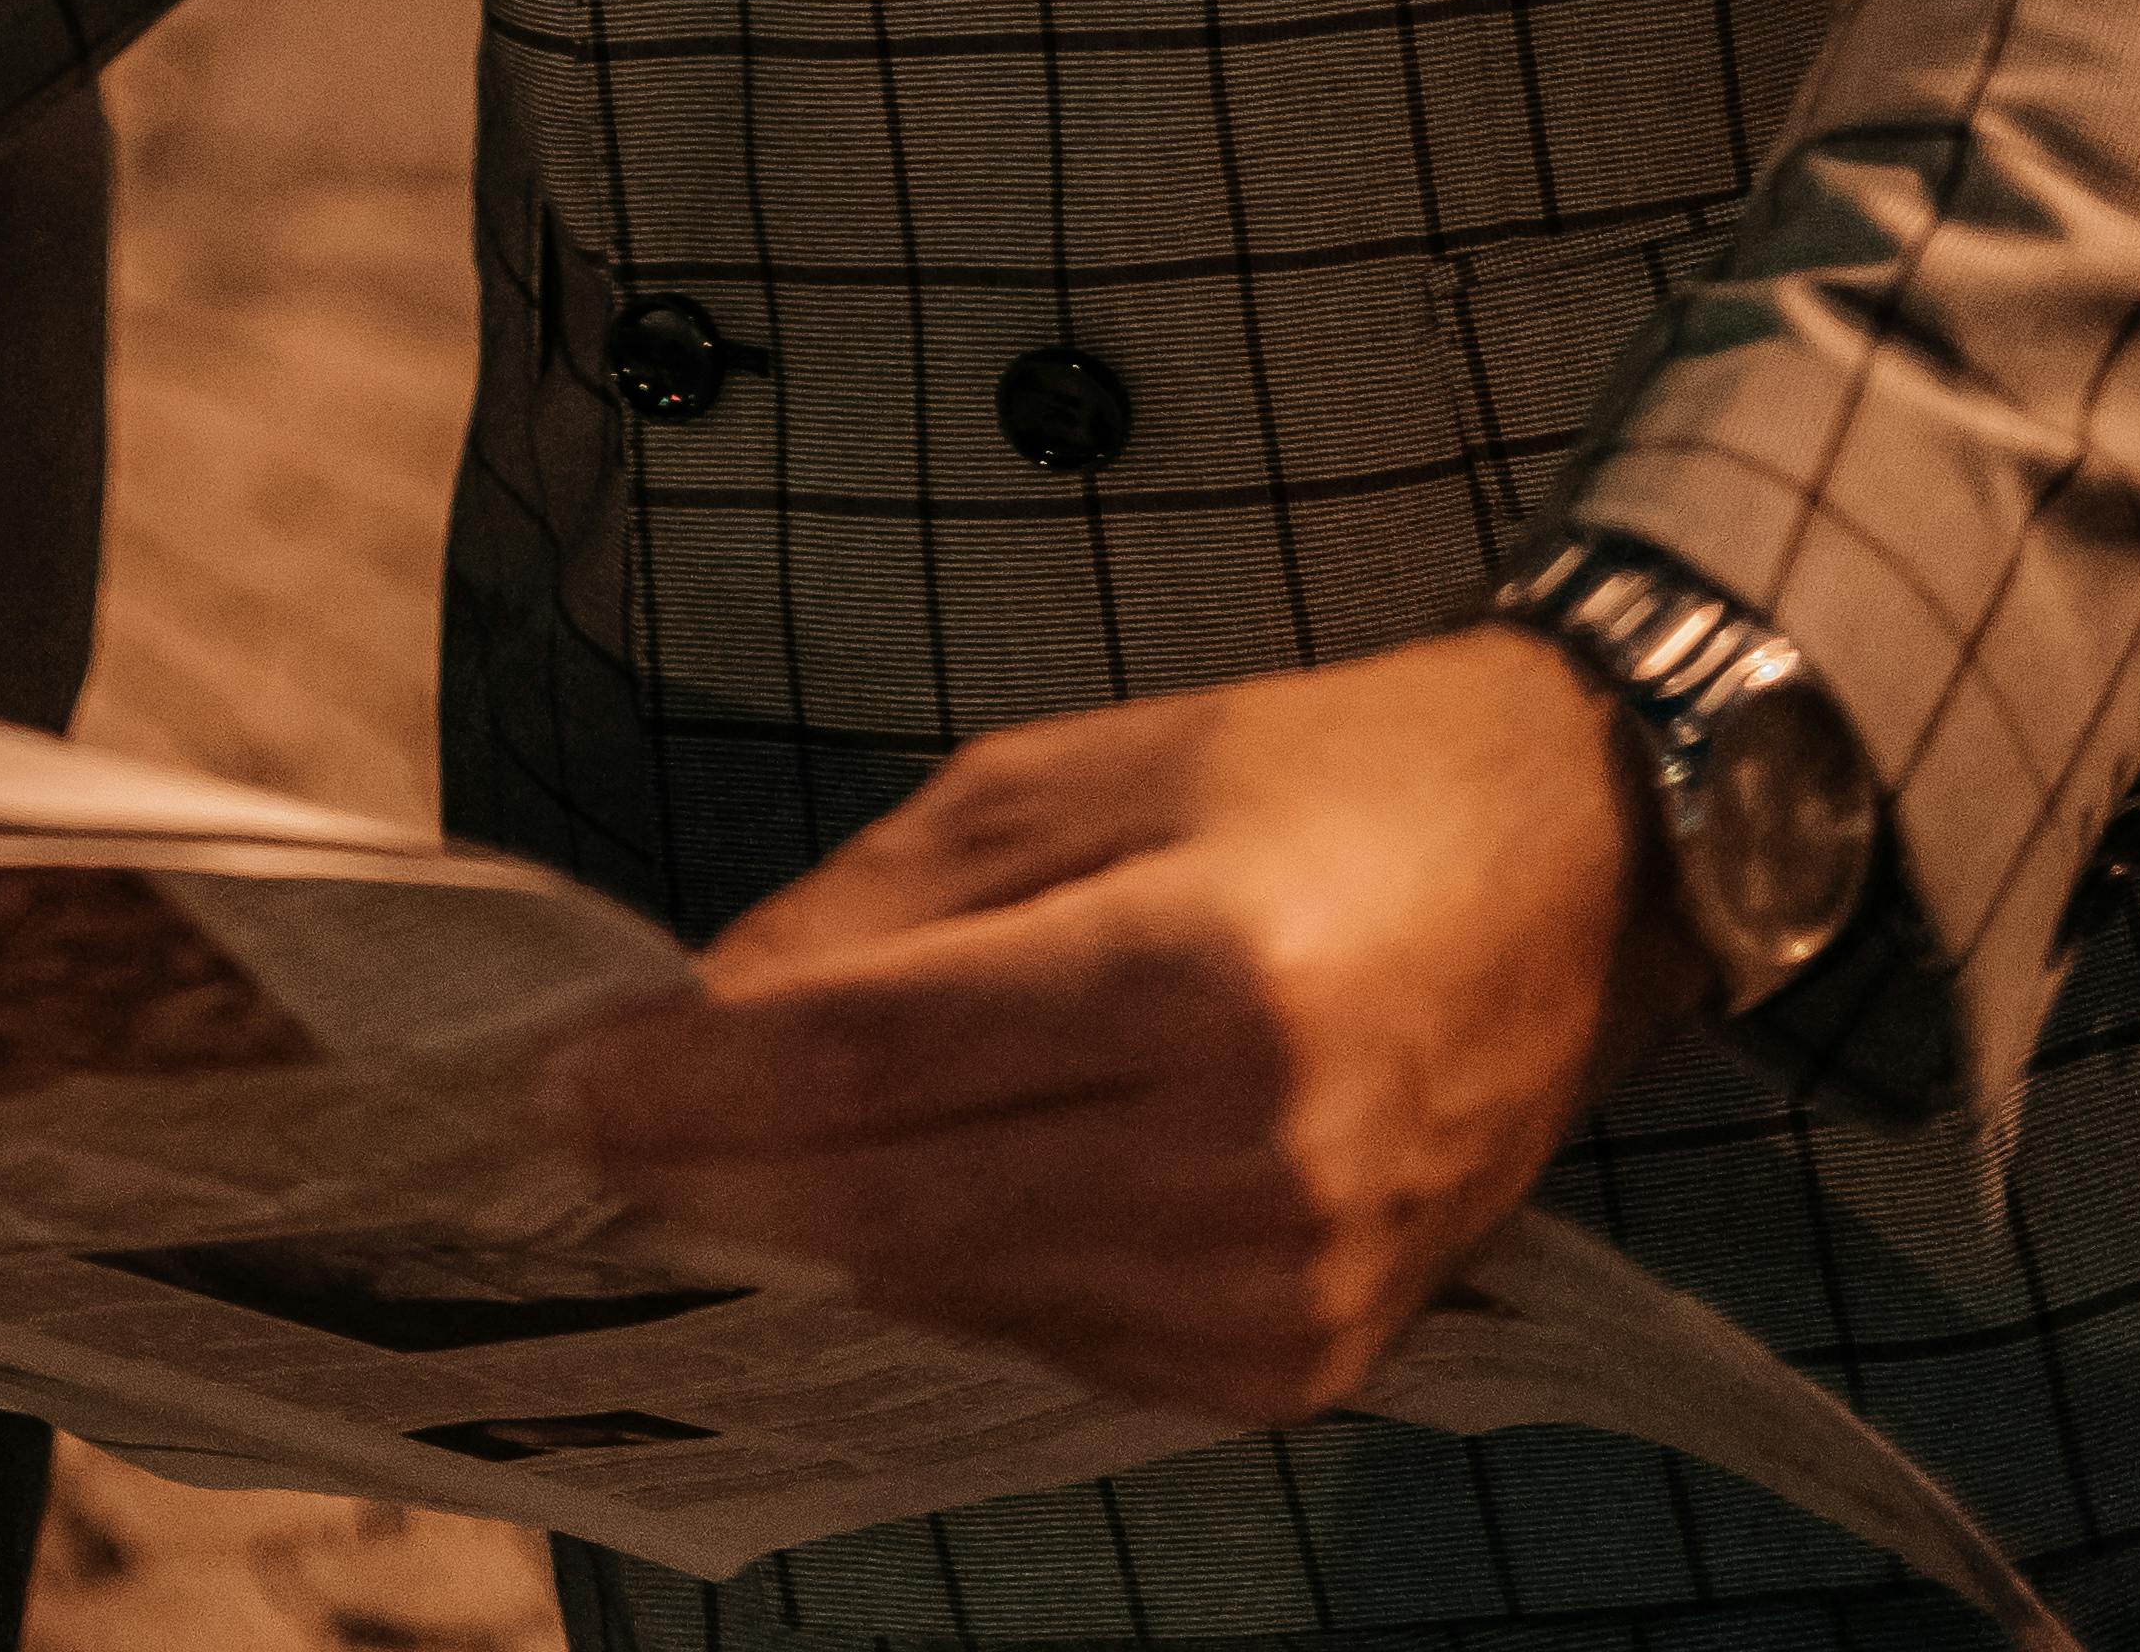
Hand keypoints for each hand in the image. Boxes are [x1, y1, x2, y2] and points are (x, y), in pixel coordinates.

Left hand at [553, 634, 1695, 1427]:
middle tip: (595, 1145)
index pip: (870, 1067)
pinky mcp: (1307, 1368)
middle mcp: (1249, 1159)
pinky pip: (1060, 1347)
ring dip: (825, 1236)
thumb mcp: (1068, 772)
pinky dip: (957, 1276)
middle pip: (893, 1208)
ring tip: (724, 1164)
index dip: (693, 1086)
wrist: (1572, 872)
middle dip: (716, 1179)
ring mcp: (1287, 1291)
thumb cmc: (1315, 779)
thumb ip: (875, 907)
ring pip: (962, 1294)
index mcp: (1193, 974)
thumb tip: (706, 1020)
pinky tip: (905, 1204)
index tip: (567, 1081)